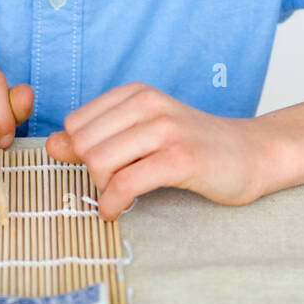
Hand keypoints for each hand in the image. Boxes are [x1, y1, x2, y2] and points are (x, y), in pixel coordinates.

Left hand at [44, 83, 267, 219]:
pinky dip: (112, 203)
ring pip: (100, 162)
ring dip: (102, 190)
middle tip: (113, 185)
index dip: (81, 151)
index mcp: (136, 93)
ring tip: (118, 196)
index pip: (76, 122)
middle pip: (84, 144)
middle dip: (90, 172)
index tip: (103, 167)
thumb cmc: (193, 147)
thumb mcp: (142, 134)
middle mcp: (149, 104)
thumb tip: (52, 144)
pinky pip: (125, 184)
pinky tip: (118, 210)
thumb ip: (98, 137)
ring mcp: (165, 129)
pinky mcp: (180, 159)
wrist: (250, 154)